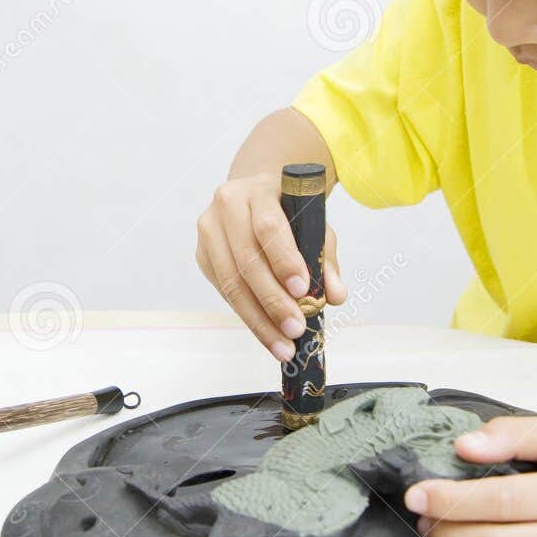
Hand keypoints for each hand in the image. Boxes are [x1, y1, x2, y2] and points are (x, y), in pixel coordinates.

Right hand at [195, 172, 346, 360]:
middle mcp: (227, 206)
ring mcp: (209, 230)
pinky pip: (224, 291)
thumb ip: (325, 259)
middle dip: (273, 300)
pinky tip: (267, 333)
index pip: (268, 226)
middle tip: (295, 329)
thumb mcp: (314, 226)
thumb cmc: (288, 212)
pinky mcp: (202, 255)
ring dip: (259, 319)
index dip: (284, 260)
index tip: (302, 290)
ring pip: (230, 282)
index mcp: (258, 190)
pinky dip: (247, 315)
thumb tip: (334, 295)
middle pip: (246, 259)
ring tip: (282, 345)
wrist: (255, 197)